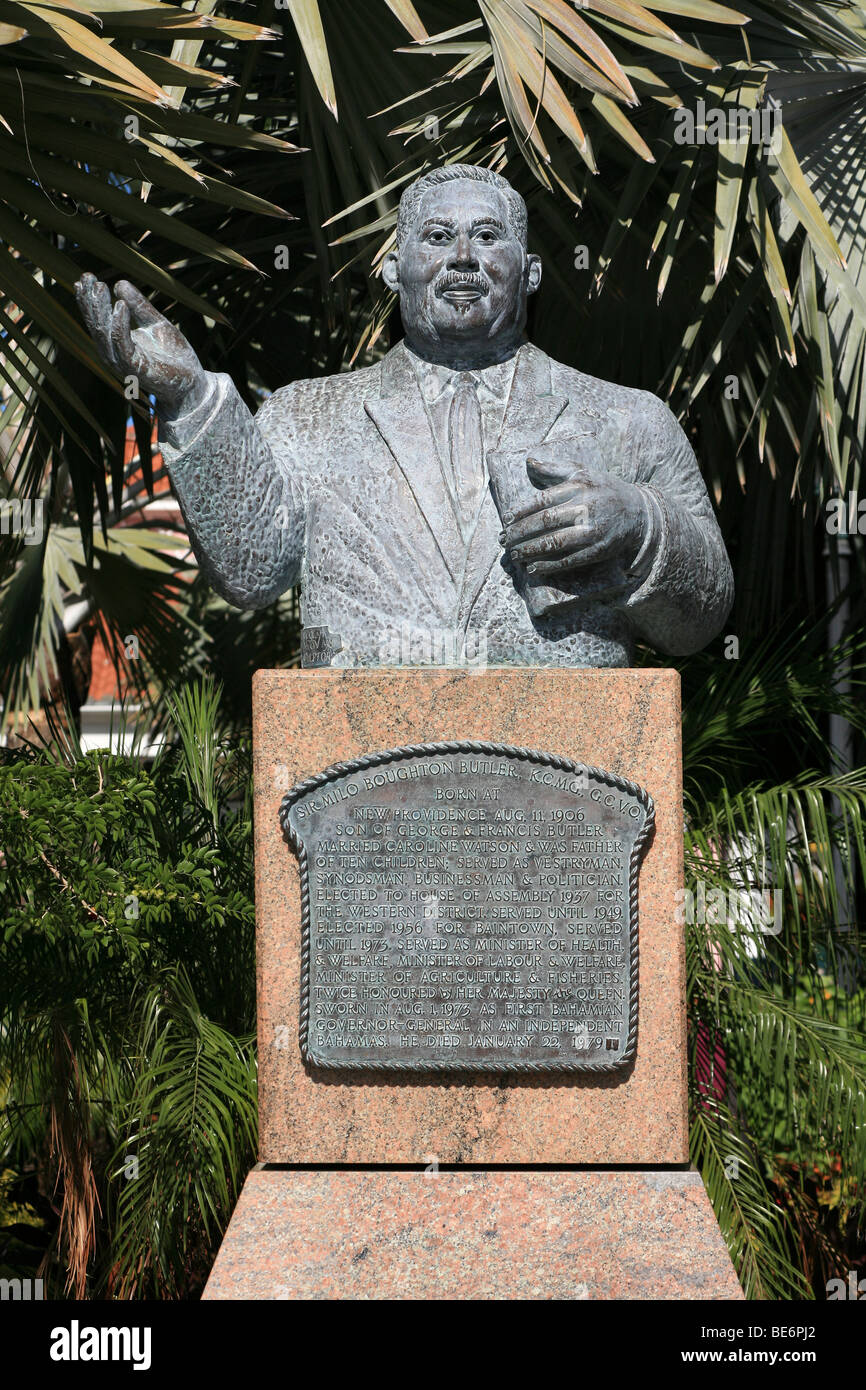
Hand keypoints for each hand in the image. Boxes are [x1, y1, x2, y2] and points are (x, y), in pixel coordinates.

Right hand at [74, 274, 208, 415]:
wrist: (191, 383)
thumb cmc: (173, 355)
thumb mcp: (155, 323)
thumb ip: (139, 306)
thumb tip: (119, 283)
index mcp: (115, 343)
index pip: (97, 320)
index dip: (88, 300)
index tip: (84, 276)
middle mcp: (114, 353)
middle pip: (96, 325)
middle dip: (90, 301)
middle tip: (87, 276)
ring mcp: (123, 363)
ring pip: (105, 334)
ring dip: (101, 309)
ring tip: (100, 286)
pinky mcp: (136, 369)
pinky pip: (122, 345)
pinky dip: (119, 325)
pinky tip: (120, 306)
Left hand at [501, 446, 647, 579]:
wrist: (638, 511)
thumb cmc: (604, 489)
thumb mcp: (583, 472)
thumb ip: (554, 469)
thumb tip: (528, 462)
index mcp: (578, 487)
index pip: (543, 500)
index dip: (521, 512)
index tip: (507, 521)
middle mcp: (585, 508)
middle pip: (545, 522)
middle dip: (520, 533)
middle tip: (503, 540)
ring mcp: (592, 530)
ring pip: (554, 542)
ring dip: (530, 550)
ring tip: (513, 555)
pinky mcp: (598, 549)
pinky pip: (569, 560)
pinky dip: (549, 566)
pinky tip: (532, 568)